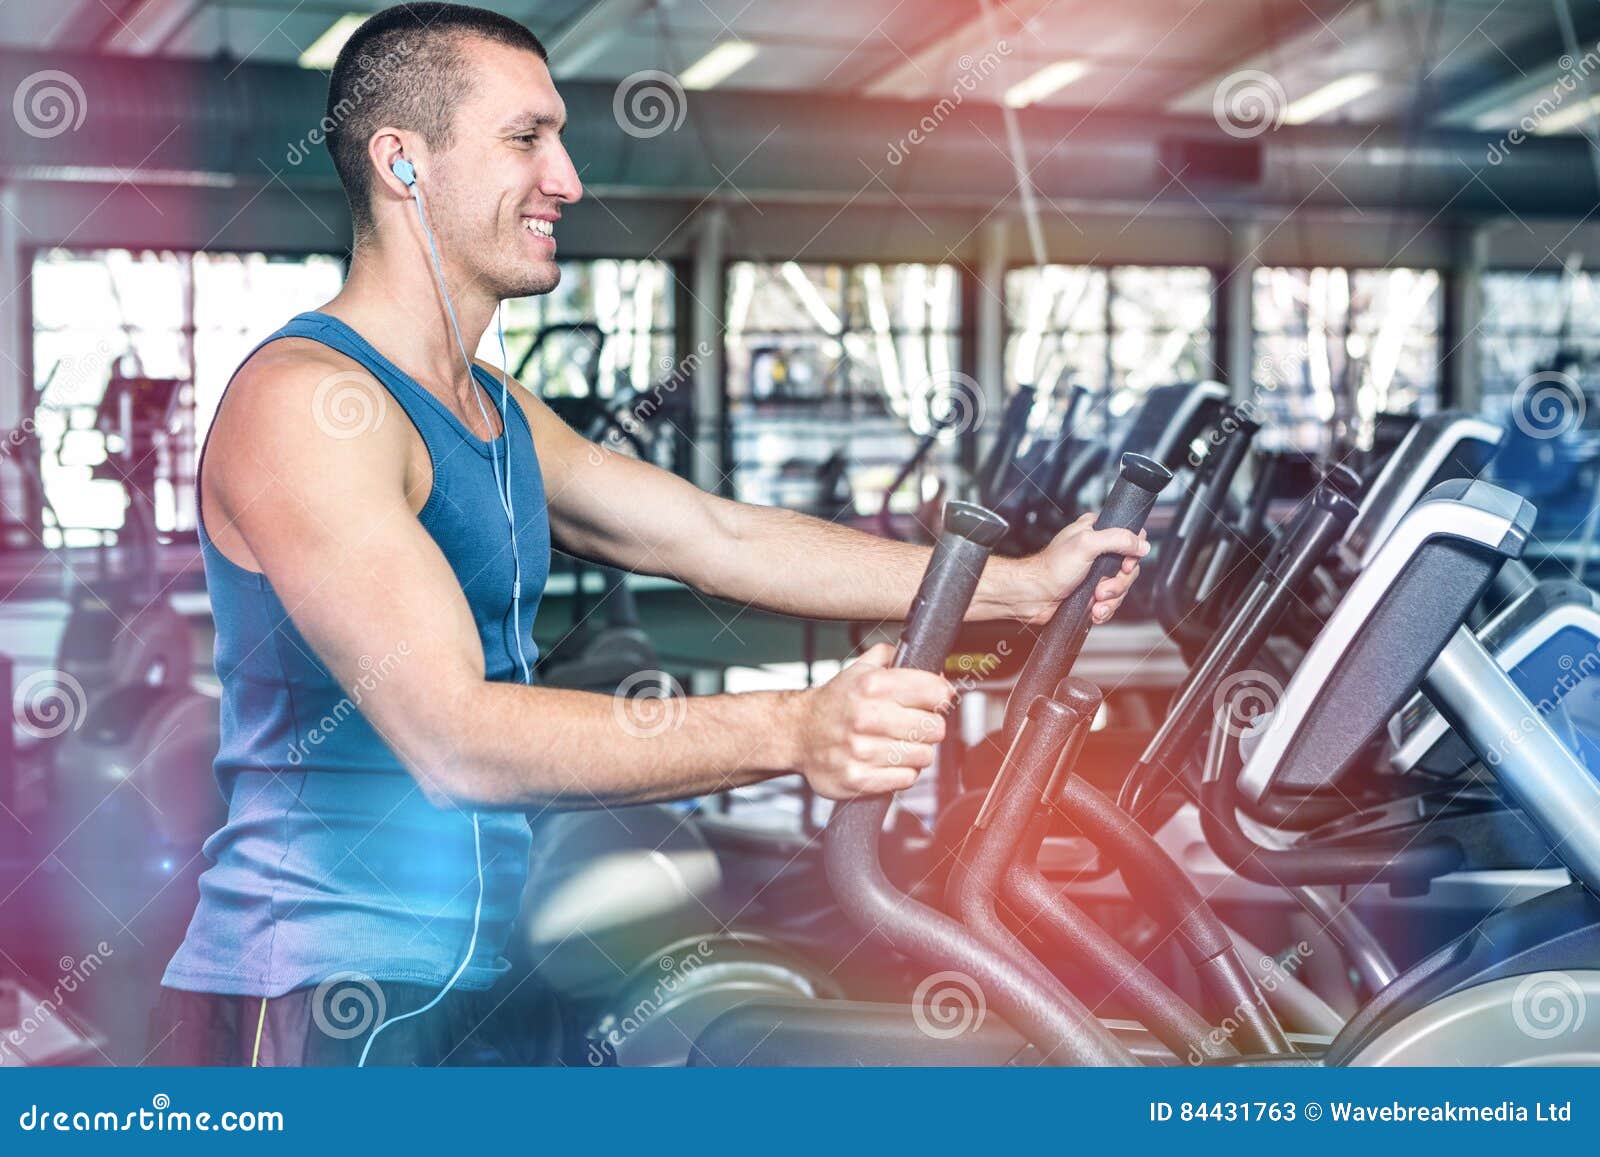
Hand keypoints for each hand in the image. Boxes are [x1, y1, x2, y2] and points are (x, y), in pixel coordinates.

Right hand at [790, 643, 953, 799]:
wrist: (797, 733)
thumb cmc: (835, 702)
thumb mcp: (860, 668)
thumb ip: (894, 657)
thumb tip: (932, 663)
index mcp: (872, 685)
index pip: (937, 692)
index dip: (940, 697)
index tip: (933, 702)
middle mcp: (868, 716)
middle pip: (936, 728)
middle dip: (929, 727)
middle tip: (913, 726)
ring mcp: (862, 750)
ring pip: (924, 756)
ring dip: (916, 752)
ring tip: (897, 744)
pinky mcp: (858, 779)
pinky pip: (907, 778)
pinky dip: (902, 772)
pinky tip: (887, 761)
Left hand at [988, 513, 1148, 625]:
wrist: (1033, 597)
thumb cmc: (1051, 569)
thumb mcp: (1087, 545)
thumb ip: (1118, 539)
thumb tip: (1142, 544)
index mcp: (1096, 531)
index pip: (1131, 538)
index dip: (1132, 555)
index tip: (1123, 566)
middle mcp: (1098, 551)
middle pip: (1129, 568)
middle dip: (1118, 584)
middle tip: (1102, 589)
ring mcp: (1096, 573)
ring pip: (1121, 588)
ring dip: (1110, 600)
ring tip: (1095, 602)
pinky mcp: (1092, 592)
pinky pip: (1111, 602)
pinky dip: (1104, 609)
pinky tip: (1094, 611)